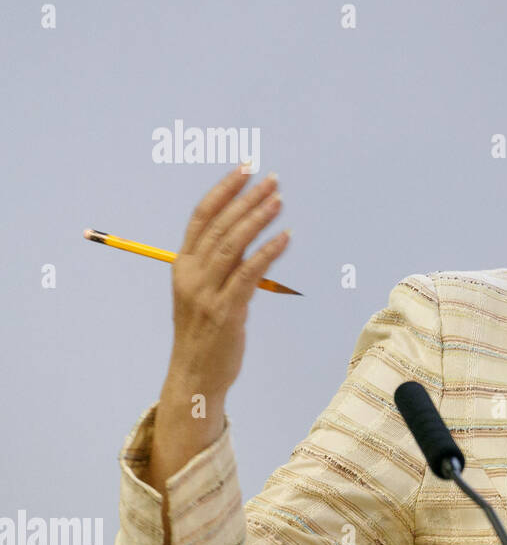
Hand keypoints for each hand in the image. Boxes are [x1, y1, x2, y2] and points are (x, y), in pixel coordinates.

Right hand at [164, 164, 289, 396]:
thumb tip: (248, 234)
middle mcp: (190, 274)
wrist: (195, 375)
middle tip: (272, 179)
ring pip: (232, 244)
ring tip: (278, 199)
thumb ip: (221, 264)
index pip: (201, 217)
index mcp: (182, 265)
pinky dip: (268, 252)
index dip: (223, 190)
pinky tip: (285, 236)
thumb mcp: (205, 292)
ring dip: (257, 218)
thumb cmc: (205, 332)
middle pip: (220, 225)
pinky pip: (248, 273)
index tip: (244, 169)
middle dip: (247, 198)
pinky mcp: (226, 311)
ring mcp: (206, 292)